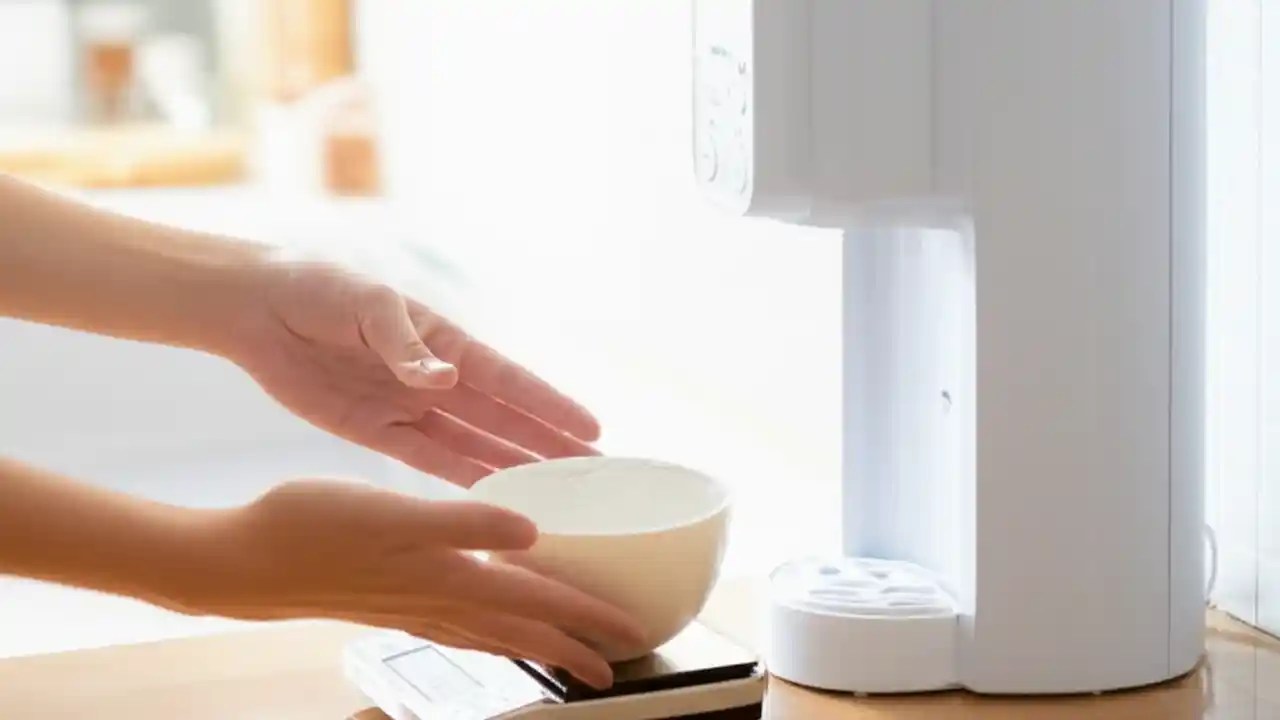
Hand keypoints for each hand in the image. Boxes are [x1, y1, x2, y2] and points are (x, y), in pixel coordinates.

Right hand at [185, 479, 642, 688]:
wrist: (246, 561)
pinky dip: (487, 636)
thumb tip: (530, 535)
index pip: (537, 602)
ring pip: (492, 635)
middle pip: (523, 630)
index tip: (631, 631)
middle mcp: (439, 602)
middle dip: (573, 646)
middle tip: (615, 662)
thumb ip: (466, 524)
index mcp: (450, 576)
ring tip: (566, 656)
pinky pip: (459, 631)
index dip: (586, 617)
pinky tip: (487, 632)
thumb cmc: (312, 527)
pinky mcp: (392, 606)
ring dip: (535, 645)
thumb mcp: (394, 512)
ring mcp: (414, 609)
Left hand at [223, 260, 599, 486]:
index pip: (508, 380)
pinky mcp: (374, 431)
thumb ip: (406, 347)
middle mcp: (436, 378)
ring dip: (511, 468)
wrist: (260, 309)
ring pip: (472, 446)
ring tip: (555, 496)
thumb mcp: (370, 305)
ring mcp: (408, 407)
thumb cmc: (322, 288)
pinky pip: (425, 461)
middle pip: (502, 420)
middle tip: (590, 476)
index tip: (592, 430)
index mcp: (445, 340)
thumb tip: (444, 380)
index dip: (550, 406)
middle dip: (546, 446)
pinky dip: (458, 480)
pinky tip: (491, 499)